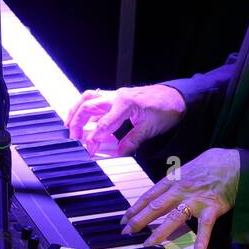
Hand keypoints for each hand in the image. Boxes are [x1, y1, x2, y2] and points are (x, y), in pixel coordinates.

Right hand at [65, 84, 184, 156]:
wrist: (178, 97)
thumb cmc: (167, 109)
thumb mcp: (150, 129)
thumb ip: (132, 141)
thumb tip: (118, 153)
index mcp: (125, 104)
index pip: (103, 124)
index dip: (94, 139)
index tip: (90, 150)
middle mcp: (117, 96)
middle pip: (89, 107)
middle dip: (78, 122)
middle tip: (74, 138)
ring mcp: (117, 94)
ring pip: (89, 98)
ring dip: (77, 110)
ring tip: (70, 125)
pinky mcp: (118, 97)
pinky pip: (97, 99)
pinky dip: (86, 108)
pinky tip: (84, 118)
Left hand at [122, 148, 240, 248]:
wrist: (235, 162)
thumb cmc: (213, 162)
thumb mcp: (188, 166)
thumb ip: (176, 179)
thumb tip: (165, 188)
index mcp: (175, 179)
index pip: (150, 195)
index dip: (135, 208)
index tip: (125, 218)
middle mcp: (182, 190)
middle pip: (156, 206)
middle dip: (139, 220)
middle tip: (127, 232)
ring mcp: (196, 199)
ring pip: (174, 217)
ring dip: (160, 231)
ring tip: (149, 243)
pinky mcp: (212, 207)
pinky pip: (206, 224)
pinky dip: (202, 237)